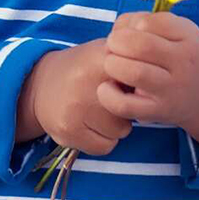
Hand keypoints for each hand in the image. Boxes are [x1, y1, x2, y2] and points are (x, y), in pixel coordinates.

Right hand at [19, 40, 133, 155]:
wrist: (39, 85)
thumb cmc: (81, 70)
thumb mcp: (102, 53)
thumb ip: (130, 59)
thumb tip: (158, 74)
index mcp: (99, 57)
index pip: (138, 78)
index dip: (137, 85)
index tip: (128, 83)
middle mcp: (86, 81)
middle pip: (132, 107)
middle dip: (126, 106)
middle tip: (112, 97)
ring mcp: (75, 108)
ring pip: (121, 130)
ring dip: (115, 124)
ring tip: (98, 110)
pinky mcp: (68, 132)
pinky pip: (106, 146)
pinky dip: (102, 139)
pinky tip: (90, 124)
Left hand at [97, 11, 198, 151]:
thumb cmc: (182, 54)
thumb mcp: (178, 30)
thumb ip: (148, 22)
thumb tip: (117, 32)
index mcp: (188, 36)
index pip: (147, 22)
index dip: (128, 24)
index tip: (128, 31)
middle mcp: (183, 63)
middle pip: (140, 46)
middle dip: (116, 42)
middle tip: (113, 46)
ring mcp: (171, 90)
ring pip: (135, 73)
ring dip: (112, 64)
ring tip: (112, 64)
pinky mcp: (158, 112)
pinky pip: (126, 106)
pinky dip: (109, 95)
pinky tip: (108, 87)